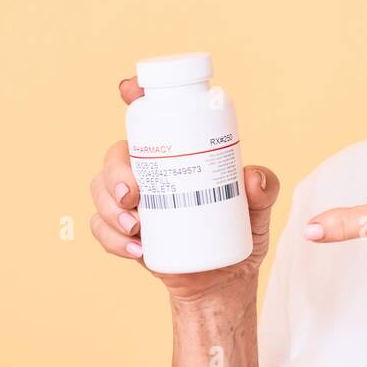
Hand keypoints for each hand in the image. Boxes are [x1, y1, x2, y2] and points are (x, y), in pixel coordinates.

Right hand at [88, 76, 280, 308]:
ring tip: (136, 227)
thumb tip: (250, 177)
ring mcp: (134, 202)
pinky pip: (102, 230)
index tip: (129, 90)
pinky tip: (136, 249)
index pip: (152, 118)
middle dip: (115, 171)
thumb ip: (265, 188)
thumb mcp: (259, 207)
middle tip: (136, 194)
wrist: (226, 277)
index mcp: (177, 153)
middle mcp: (150, 172)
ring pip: (101, 191)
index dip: (136, 97)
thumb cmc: (239, 230)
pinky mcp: (125, 234)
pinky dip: (112, 239)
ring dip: (109, 207)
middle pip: (116, 155)